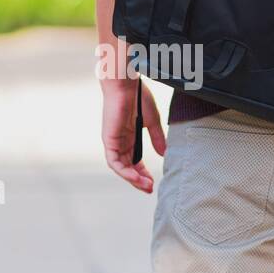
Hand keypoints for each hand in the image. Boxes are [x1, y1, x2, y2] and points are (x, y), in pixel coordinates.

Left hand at [100, 77, 166, 192]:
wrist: (127, 83)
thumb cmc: (137, 96)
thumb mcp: (151, 121)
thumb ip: (156, 138)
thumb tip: (164, 154)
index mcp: (129, 136)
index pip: (134, 160)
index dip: (143, 172)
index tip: (153, 182)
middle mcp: (120, 141)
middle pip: (127, 167)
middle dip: (138, 179)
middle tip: (150, 189)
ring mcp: (113, 141)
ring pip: (120, 167)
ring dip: (132, 179)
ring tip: (145, 186)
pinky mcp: (109, 139)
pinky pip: (114, 162)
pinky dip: (124, 171)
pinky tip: (134, 178)